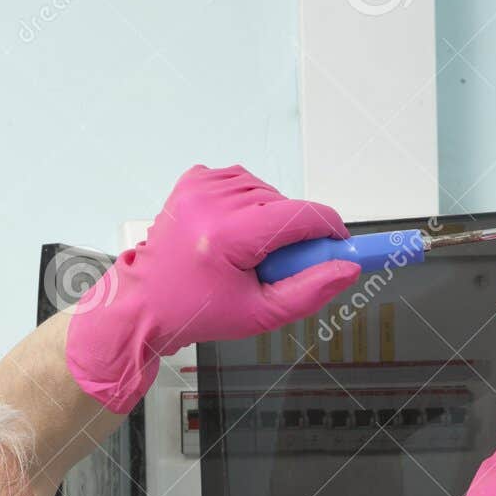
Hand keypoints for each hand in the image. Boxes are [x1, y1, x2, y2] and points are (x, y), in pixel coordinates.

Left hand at [65, 164, 360, 413]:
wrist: (147, 304)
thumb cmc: (199, 311)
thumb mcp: (261, 315)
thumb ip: (310, 292)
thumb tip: (348, 269)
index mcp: (225, 235)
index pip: (298, 216)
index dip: (328, 227)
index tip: (342, 241)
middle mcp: (210, 202)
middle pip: (283, 204)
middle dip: (291, 233)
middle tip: (275, 266)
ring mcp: (199, 186)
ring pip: (266, 191)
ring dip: (270, 217)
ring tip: (249, 251)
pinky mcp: (193, 179)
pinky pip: (242, 182)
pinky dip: (248, 203)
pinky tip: (234, 231)